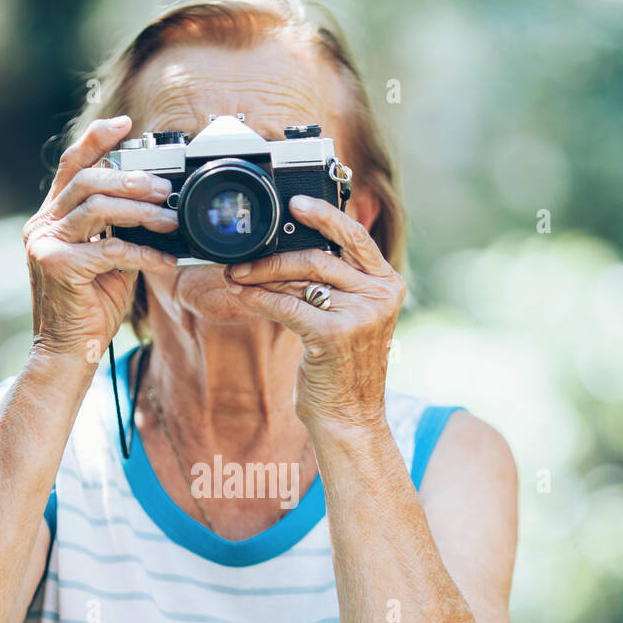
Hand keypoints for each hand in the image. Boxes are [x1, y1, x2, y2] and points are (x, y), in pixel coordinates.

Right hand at [23, 115, 178, 360]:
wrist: (70, 352)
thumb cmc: (90, 307)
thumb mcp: (107, 260)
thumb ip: (118, 230)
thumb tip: (154, 206)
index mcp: (51, 217)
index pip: (70, 166)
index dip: (96, 139)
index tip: (125, 123)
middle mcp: (42, 224)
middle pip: (87, 181)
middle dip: (131, 179)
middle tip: (166, 189)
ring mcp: (45, 244)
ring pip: (96, 208)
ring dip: (141, 211)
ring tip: (170, 220)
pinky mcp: (57, 266)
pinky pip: (109, 249)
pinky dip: (142, 253)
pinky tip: (165, 259)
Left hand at [224, 195, 404, 432]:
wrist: (350, 419)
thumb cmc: (342, 369)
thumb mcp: (348, 318)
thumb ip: (333, 284)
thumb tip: (287, 252)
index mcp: (387, 285)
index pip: (355, 237)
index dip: (324, 215)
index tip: (294, 203)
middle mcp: (380, 296)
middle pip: (318, 258)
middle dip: (273, 257)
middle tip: (241, 261)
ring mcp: (360, 314)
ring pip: (300, 279)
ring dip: (260, 276)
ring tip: (235, 276)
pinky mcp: (335, 334)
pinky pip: (287, 305)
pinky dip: (258, 299)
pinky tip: (241, 296)